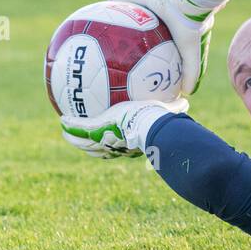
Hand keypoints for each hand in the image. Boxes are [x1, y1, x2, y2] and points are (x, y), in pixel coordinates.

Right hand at [60, 98, 188, 158]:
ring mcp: (104, 142)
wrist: (149, 126)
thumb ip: (176, 106)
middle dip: (91, 147)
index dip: (112, 147)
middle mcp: (116, 147)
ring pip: (84, 142)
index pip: (117, 148)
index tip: (109, 142)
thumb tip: (187, 100)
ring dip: (75, 138)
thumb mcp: (168, 111)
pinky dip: (71, 125)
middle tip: (83, 140)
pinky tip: (63, 121)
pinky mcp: (95, 131)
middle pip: (98, 150)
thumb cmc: (160, 121)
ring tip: (66, 129)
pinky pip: (79, 129)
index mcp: (129, 144)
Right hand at [109, 0, 227, 95]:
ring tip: (159, 17)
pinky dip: (174, 2)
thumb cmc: (191, 17)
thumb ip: (188, 67)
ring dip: (156, 3)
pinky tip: (183, 13)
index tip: (110, 11)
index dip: (113, 1)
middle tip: (136, 20)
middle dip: (137, 6)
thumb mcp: (188, 45)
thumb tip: (187, 90)